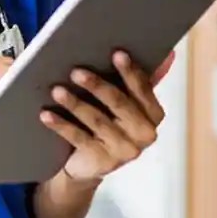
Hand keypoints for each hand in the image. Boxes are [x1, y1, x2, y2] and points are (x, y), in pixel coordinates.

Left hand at [38, 50, 174, 185]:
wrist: (88, 164)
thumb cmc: (109, 121)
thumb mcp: (125, 101)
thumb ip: (141, 79)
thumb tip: (170, 54)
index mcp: (153, 114)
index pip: (143, 88)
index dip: (130, 71)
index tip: (117, 53)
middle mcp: (144, 133)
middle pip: (119, 103)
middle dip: (97, 85)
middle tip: (76, 71)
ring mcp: (125, 150)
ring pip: (97, 120)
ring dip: (75, 103)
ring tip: (56, 90)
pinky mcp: (103, 162)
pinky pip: (79, 138)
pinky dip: (61, 125)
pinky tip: (46, 114)